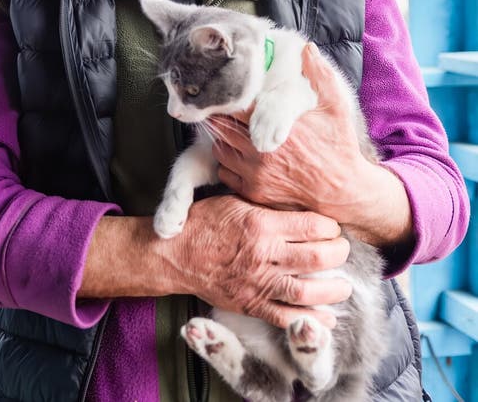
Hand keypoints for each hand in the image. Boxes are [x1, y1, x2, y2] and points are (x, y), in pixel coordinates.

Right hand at [168, 194, 350, 328]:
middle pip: (318, 257)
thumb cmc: (204, 222)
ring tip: (343, 285)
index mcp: (261, 224)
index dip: (331, 227)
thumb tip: (297, 203)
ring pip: (308, 291)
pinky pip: (287, 317)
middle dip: (339, 254)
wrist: (176, 254)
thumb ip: (267, 204)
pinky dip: (311, 320)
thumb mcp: (236, 200)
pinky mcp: (252, 304)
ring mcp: (259, 282)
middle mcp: (264, 255)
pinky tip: (328, 317)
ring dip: (333, 289)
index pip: (312, 226)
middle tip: (343, 250)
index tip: (334, 226)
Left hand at [212, 44, 412, 246]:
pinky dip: (227, 162)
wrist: (344, 192)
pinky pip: (225, 172)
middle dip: (220, 114)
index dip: (229, 95)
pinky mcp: (254, 192)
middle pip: (222, 126)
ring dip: (222, 137)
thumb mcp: (336, 106)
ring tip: (231, 128)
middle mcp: (261, 152)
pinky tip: (238, 153)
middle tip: (221, 106)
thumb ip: (320, 75)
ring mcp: (255, 174)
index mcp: (277, 127)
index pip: (236, 106)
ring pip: (220, 149)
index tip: (227, 88)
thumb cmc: (339, 147)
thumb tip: (307, 48)